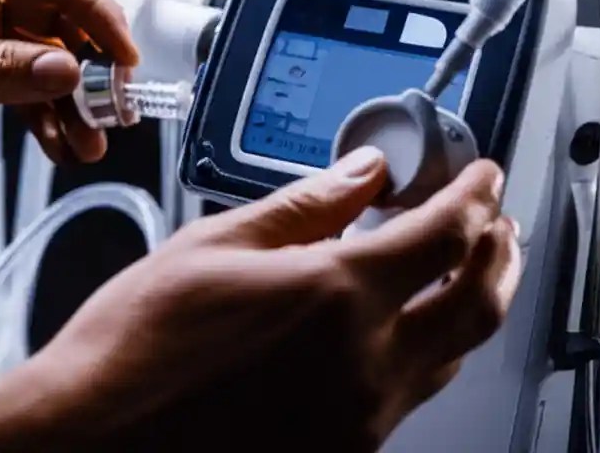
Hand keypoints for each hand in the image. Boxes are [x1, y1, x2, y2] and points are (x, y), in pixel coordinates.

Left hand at [0, 0, 136, 208]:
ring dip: (65, 99)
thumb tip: (68, 70)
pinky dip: (36, 112)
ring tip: (89, 143)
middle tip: (114, 111)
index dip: (97, 17)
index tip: (128, 61)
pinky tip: (58, 144)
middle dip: (87, 65)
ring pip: (36, 58)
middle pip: (52, 18)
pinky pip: (11, 84)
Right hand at [0, 149, 521, 451]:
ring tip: (458, 268)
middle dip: (499, 249)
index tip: (479, 175)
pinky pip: (412, 393)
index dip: (473, 194)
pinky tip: (398, 328)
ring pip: (455, 352)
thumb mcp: (214, 246)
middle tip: (494, 219)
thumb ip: (304, 207)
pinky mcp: (344, 449)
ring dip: (471, 300)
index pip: (444, 233)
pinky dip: (426, 348)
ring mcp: (361, 415)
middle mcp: (366, 362)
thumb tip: (361, 174)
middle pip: (479, 299)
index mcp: (336, 294)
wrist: (101, 433)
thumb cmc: (137, 345)